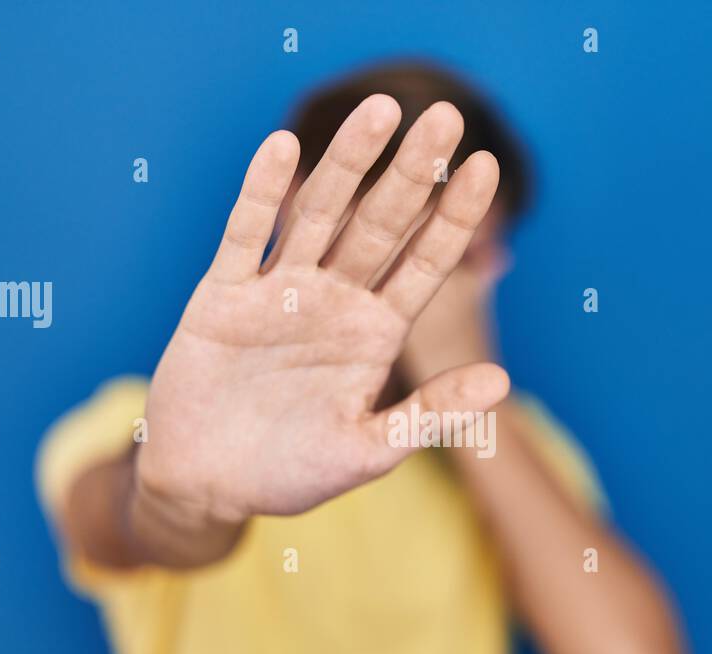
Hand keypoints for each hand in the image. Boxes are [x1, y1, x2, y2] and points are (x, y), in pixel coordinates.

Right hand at [137, 95, 508, 529]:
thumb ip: (430, 414)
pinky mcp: (224, 296)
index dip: (454, 217)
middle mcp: (334, 301)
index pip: (425, 264)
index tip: (486, 167)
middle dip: (412, 174)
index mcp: (375, 334)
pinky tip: (283, 147)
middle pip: (379, 225)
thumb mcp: (369, 451)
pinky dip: (262, 194)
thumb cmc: (292, 473)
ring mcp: (280, 292)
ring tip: (378, 110)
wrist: (208, 485)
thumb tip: (502, 382)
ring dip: (346, 164)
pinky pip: (245, 236)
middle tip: (444, 116)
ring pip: (318, 216)